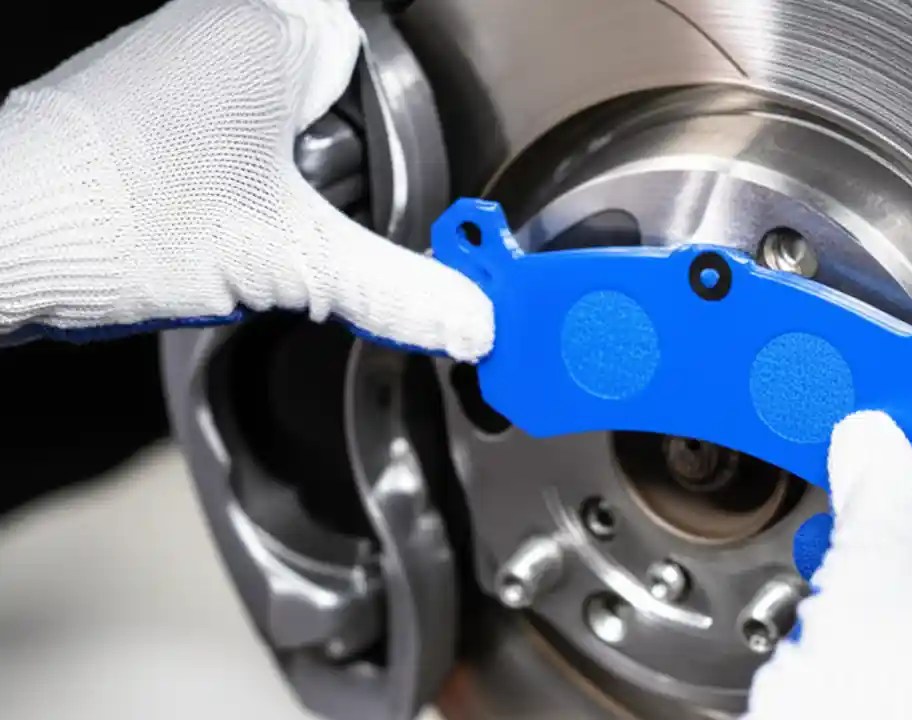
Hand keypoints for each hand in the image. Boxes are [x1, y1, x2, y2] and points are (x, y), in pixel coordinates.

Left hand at [0, 0, 491, 358]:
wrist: (0, 238)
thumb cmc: (125, 217)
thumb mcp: (289, 263)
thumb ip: (397, 291)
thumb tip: (473, 320)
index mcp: (277, 29)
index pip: (385, 65)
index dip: (388, 137)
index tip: (370, 187)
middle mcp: (224, 18)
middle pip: (334, 89)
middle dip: (332, 158)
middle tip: (305, 209)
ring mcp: (176, 48)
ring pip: (278, 103)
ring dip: (281, 165)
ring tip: (250, 212)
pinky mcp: (142, 90)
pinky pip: (226, 114)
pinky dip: (236, 164)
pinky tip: (210, 209)